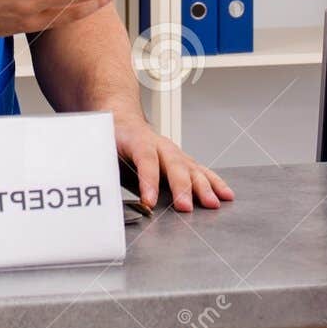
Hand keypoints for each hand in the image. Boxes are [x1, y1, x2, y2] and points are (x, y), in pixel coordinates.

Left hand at [112, 109, 234, 212]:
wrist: (122, 120)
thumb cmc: (111, 138)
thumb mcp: (101, 150)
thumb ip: (104, 169)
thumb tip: (102, 194)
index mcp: (138, 141)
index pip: (146, 160)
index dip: (148, 181)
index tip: (148, 201)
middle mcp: (160, 146)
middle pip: (174, 165)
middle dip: (182, 187)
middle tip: (185, 207)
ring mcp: (174, 153)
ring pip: (191, 168)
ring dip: (203, 187)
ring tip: (212, 203)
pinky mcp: (182, 160)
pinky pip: (201, 171)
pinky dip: (214, 183)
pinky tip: (225, 195)